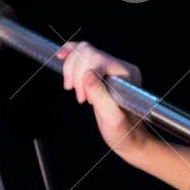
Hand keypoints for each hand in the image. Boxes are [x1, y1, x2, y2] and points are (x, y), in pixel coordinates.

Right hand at [55, 40, 147, 158]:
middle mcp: (120, 66)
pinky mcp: (101, 71)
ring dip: (71, 69)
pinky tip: (61, 57)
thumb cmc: (124, 132)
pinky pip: (83, 54)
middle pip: (88, 52)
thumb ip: (101, 94)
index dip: (84, 77)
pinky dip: (71, 56)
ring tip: (73, 89)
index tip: (85, 98)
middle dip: (76, 74)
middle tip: (79, 96)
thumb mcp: (112, 117)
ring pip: (82, 51)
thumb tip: (88, 75)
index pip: (98, 60)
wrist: (128, 138)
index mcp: (127, 73)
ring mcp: (111, 67)